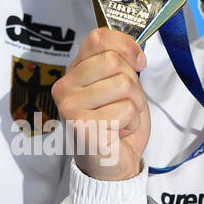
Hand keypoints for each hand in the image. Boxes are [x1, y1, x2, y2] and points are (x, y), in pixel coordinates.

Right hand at [51, 28, 149, 180]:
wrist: (111, 165)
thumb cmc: (115, 124)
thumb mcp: (119, 86)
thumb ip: (120, 64)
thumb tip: (136, 53)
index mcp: (73, 72)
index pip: (98, 38)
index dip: (126, 46)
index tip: (138, 63)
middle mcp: (65, 87)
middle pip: (114, 61)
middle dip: (133, 84)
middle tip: (124, 104)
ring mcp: (70, 107)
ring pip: (124, 85)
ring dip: (134, 106)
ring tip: (120, 120)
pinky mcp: (83, 127)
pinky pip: (126, 110)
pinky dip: (131, 123)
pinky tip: (118, 133)